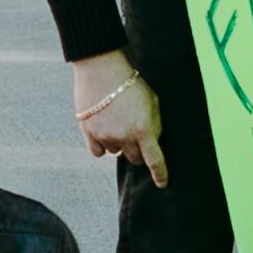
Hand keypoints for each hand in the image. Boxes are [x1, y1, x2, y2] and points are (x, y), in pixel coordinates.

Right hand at [69, 47, 164, 183]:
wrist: (101, 68)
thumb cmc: (129, 83)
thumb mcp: (152, 100)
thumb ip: (155, 124)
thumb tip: (153, 142)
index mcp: (144, 128)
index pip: (155, 160)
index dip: (160, 174)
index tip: (162, 184)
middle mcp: (125, 136)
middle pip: (134, 159)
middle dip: (137, 151)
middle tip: (134, 134)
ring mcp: (106, 136)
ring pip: (115, 153)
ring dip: (119, 144)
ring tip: (116, 121)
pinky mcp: (89, 133)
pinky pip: (98, 152)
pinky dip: (101, 145)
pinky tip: (102, 130)